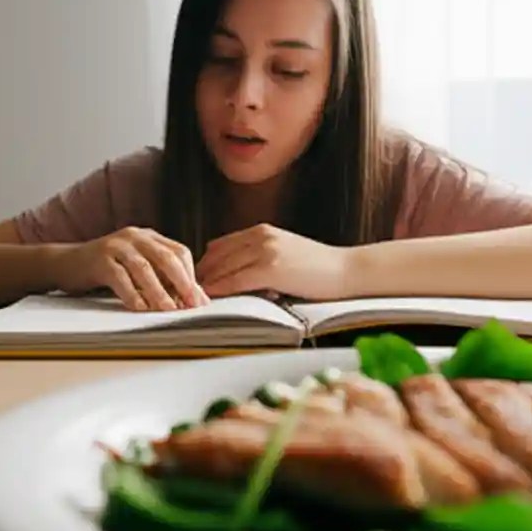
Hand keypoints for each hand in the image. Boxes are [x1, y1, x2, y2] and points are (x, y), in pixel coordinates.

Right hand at [54, 227, 209, 310]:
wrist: (66, 263)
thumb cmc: (107, 269)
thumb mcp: (137, 269)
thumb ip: (161, 279)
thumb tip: (191, 299)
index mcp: (149, 237)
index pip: (178, 252)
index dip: (190, 276)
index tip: (197, 300)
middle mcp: (135, 237)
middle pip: (166, 257)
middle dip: (181, 282)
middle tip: (190, 304)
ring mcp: (116, 246)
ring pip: (144, 268)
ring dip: (158, 291)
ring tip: (167, 310)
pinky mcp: (99, 260)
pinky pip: (120, 278)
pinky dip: (132, 294)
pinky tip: (139, 308)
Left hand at [197, 223, 350, 299]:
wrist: (347, 270)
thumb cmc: (319, 269)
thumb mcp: (285, 254)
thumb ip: (260, 259)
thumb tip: (236, 276)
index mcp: (262, 231)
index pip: (220, 245)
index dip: (204, 264)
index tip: (194, 280)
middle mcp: (261, 236)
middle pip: (216, 255)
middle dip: (199, 274)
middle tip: (185, 292)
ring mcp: (266, 250)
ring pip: (222, 267)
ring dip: (205, 284)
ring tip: (192, 298)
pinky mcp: (271, 268)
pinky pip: (236, 280)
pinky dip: (220, 290)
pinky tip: (210, 299)